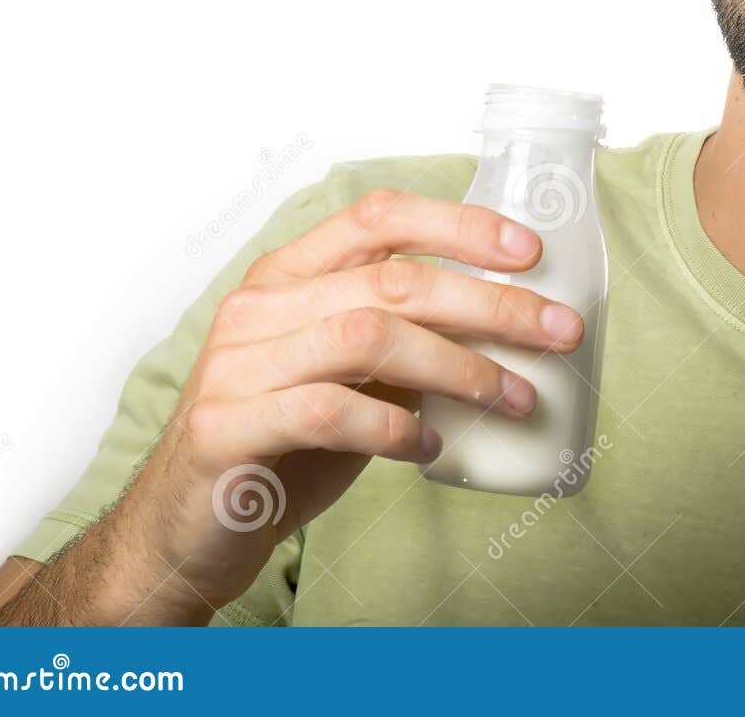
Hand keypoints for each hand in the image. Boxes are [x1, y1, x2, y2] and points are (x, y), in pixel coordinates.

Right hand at [98, 188, 582, 620]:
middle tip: (558, 331)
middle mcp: (260, 306)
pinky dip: (393, 428)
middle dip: (490, 303)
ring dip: (459, 366)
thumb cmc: (284, 443)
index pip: (378, 216)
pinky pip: (327, 411)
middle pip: (393, 279)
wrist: (186, 527)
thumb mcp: (348, 375)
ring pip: (368, 336)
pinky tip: (430, 448)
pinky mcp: (227, 426)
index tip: (529, 250)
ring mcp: (238, 364)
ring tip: (513, 396)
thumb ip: (403, 339)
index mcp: (289, 274)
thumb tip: (510, 321)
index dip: (459, 224)